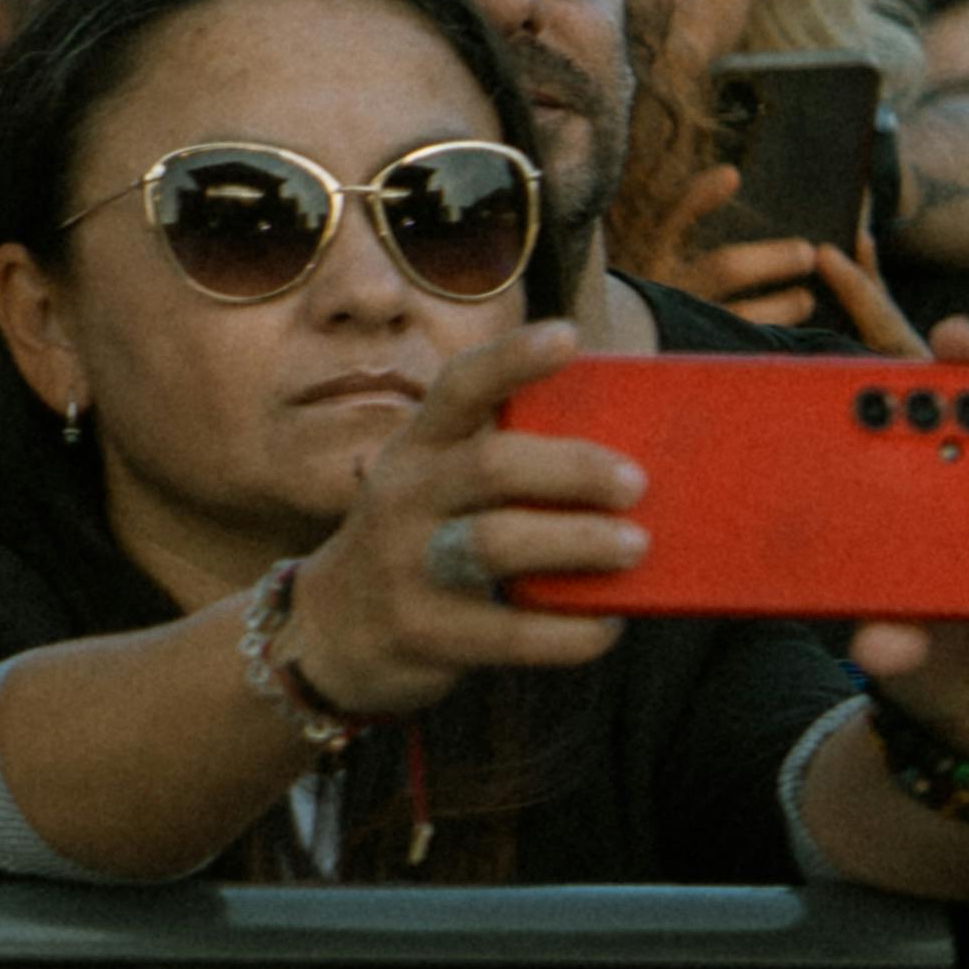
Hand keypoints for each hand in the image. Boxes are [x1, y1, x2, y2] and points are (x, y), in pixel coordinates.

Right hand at [279, 321, 646, 724]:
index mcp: (415, 449)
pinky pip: (508, 633)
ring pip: (494, 543)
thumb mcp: (433, 487)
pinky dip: (568, 631)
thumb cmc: (420, 540)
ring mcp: (405, 566)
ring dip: (575, 541)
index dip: (511, 359)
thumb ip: (500, 465)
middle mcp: (402, 498)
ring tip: (635, 546)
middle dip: (572, 469)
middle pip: (490, 466)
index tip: (568, 335)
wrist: (332, 629)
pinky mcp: (421, 633)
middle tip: (636, 483)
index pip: (457, 389)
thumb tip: (631, 457)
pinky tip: (606, 625)